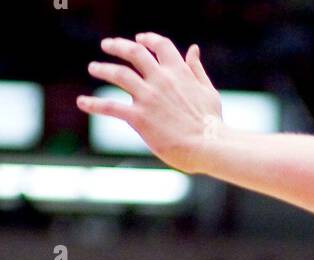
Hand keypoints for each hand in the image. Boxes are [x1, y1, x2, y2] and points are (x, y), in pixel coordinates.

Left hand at [77, 34, 222, 174]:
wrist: (210, 145)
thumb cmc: (212, 123)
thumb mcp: (208, 91)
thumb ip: (197, 69)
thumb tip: (193, 49)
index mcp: (178, 72)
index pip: (159, 46)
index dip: (148, 39)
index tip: (139, 39)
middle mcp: (160, 79)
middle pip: (133, 52)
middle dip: (118, 46)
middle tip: (107, 45)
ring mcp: (148, 97)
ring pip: (118, 74)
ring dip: (103, 69)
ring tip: (93, 68)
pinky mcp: (139, 118)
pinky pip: (111, 107)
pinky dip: (94, 104)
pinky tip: (82, 103)